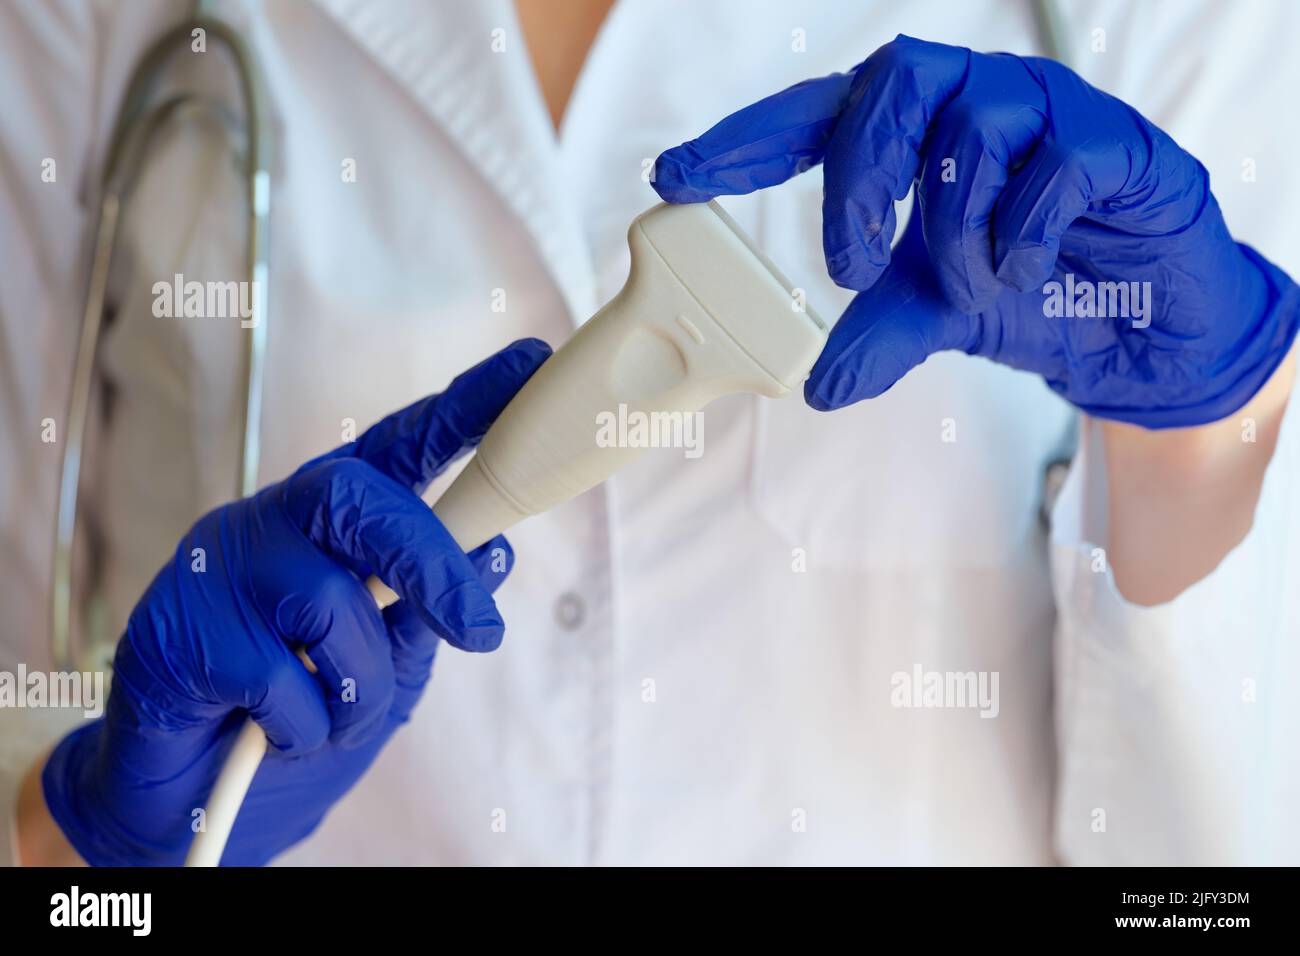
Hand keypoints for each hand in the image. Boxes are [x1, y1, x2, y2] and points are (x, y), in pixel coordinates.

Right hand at [40, 339, 550, 865]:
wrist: (190, 796)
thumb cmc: (299, 714)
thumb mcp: (386, 665)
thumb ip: (428, 611)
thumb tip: (496, 551)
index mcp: (332, 520)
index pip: (400, 445)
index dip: (463, 406)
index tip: (529, 360)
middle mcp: (277, 523)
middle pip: (362, 497)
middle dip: (433, 567)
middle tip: (481, 634)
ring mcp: (219, 569)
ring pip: (330, 602)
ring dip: (360, 684)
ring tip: (336, 719)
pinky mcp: (177, 630)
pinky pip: (280, 680)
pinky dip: (304, 726)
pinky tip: (272, 734)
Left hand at [654, 35, 1298, 427]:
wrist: (1142, 327)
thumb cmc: (1027, 293)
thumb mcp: (934, 317)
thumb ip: (875, 335)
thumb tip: (816, 386)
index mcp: (912, 130)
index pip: (815, 114)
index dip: (743, 140)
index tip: (675, 175)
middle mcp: (971, 100)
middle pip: (890, 83)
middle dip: (859, 178)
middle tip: (852, 262)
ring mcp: (1044, 109)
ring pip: (973, 127)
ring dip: (954, 229)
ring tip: (969, 288)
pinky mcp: (1112, 140)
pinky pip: (1055, 164)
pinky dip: (1023, 235)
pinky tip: (1020, 275)